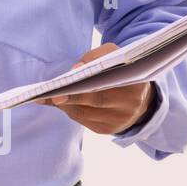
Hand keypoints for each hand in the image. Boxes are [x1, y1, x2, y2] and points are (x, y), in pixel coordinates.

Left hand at [34, 42, 155, 133]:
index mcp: (135, 83)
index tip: (69, 76)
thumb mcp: (114, 55)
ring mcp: (119, 120)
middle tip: (50, 94)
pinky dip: (70, 110)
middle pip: (96, 100)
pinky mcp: (108, 130)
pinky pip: (84, 120)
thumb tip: (75, 69)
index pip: (109, 82)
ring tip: (47, 97)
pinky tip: (59, 103)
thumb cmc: (120, 70)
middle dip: (71, 96)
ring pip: (86, 113)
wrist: (139, 97)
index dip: (89, 80)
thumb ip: (96, 56)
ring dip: (65, 105)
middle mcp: (130, 105)